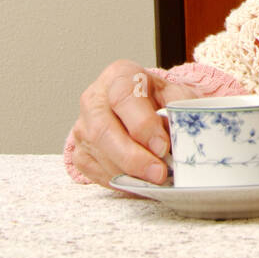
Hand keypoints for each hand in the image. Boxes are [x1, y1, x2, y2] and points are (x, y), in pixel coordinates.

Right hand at [70, 59, 204, 188]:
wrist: (141, 107)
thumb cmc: (157, 99)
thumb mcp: (174, 94)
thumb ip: (179, 109)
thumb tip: (179, 136)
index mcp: (119, 76)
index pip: (124, 98)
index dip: (143, 125)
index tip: (162, 146)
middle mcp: (94, 98)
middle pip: (103, 130)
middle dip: (133, 157)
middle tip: (158, 173)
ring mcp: (82, 126)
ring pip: (98, 153)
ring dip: (128, 172)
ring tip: (154, 180)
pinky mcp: (79, 150)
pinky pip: (93, 171)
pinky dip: (118, 180)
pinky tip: (139, 181)